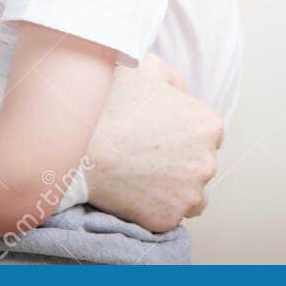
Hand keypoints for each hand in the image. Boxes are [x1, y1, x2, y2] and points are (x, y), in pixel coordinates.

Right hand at [83, 54, 224, 232]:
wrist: (77, 145)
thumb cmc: (109, 102)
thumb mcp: (145, 66)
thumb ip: (172, 76)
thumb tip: (180, 91)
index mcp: (208, 125)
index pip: (206, 134)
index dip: (182, 133)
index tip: (159, 134)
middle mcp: (207, 162)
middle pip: (200, 164)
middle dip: (180, 161)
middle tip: (146, 155)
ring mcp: (189, 194)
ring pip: (191, 195)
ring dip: (175, 189)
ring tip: (143, 177)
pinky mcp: (168, 219)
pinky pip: (168, 216)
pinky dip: (155, 208)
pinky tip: (134, 193)